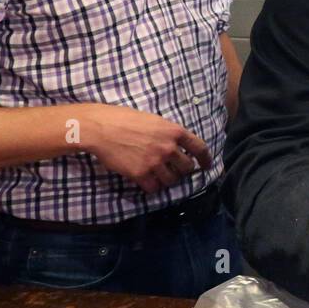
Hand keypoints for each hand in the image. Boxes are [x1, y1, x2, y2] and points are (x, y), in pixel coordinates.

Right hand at [77, 103, 211, 192]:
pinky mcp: (141, 174)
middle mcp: (168, 148)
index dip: (205, 159)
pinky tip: (148, 182)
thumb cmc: (124, 119)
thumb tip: (176, 145)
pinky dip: (153, 187)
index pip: (199, 148)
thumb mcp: (154, 120)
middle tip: (175, 170)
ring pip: (172, 180)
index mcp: (174, 131)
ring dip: (168, 180)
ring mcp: (155, 162)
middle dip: (183, 171)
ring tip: (159, 175)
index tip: (207, 166)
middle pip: (187, 168)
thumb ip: (167, 133)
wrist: (101, 128)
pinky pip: (155, 188)